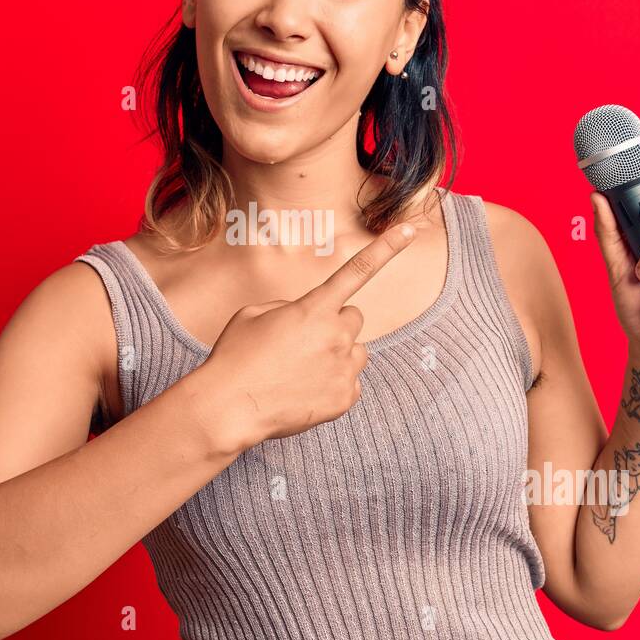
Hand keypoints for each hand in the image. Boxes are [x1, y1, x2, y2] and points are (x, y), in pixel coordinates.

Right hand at [193, 221, 417, 451]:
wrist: (229, 408)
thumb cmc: (235, 357)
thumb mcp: (253, 314)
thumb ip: (289, 307)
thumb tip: (307, 317)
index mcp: (314, 308)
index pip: (358, 271)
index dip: (387, 249)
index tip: (410, 231)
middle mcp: (336, 336)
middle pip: (353, 318)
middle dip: (334, 324)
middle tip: (303, 342)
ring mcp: (344, 369)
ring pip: (356, 351)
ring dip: (337, 354)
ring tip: (302, 370)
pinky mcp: (345, 399)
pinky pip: (351, 383)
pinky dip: (333, 384)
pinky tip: (305, 391)